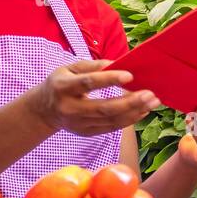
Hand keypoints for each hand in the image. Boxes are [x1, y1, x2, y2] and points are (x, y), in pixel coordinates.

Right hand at [28, 60, 159, 136]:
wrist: (44, 110)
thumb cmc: (61, 83)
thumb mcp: (70, 68)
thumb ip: (92, 65)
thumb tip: (117, 64)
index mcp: (63, 87)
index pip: (88, 83)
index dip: (109, 79)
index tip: (130, 76)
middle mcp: (70, 108)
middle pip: (104, 107)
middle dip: (130, 102)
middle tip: (150, 94)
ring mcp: (78, 124)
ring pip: (110, 120)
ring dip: (135, 112)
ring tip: (152, 102)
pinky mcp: (86, 133)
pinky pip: (111, 128)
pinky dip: (129, 120)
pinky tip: (142, 111)